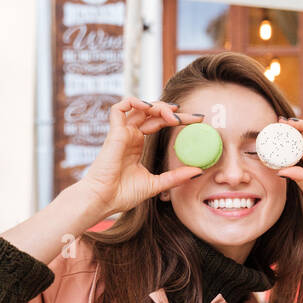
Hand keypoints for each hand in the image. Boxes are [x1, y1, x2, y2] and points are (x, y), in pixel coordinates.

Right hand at [79, 97, 202, 214]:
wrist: (103, 200)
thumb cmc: (123, 194)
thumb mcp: (156, 184)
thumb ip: (176, 176)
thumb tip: (199, 171)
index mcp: (137, 144)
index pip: (159, 123)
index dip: (177, 119)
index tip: (197, 121)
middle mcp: (130, 135)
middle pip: (153, 113)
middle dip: (174, 111)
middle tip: (195, 117)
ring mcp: (121, 133)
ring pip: (139, 107)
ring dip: (158, 106)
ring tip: (174, 115)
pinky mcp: (113, 133)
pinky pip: (119, 108)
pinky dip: (134, 102)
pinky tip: (150, 108)